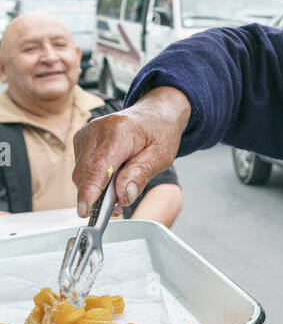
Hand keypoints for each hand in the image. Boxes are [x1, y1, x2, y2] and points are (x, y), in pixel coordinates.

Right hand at [72, 86, 191, 217]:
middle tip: (118, 207)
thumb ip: (141, 174)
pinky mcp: (81, 139)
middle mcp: (97, 129)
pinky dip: (93, 178)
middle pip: (85, 173)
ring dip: (96, 188)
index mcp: (119, 131)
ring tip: (120, 188)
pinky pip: (81, 167)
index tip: (85, 210)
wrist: (155, 113)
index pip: (99, 166)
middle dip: (97, 196)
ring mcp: (86, 133)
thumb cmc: (160, 132)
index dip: (90, 191)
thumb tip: (123, 195)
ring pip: (81, 173)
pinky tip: (111, 176)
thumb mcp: (161, 155)